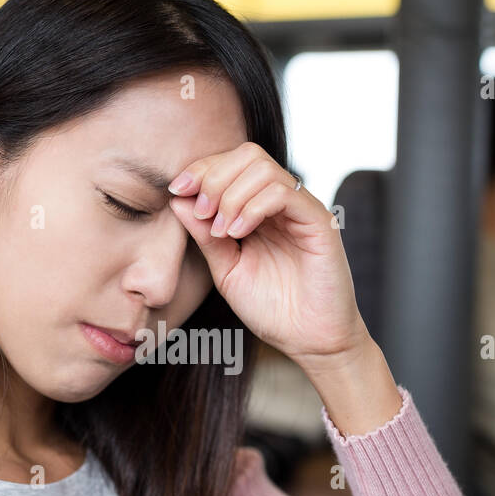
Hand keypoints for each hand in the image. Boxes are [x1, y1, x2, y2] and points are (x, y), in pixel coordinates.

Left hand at [167, 142, 368, 369]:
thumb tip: (177, 200)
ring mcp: (301, 209)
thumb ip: (204, 236)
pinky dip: (253, 207)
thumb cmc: (272, 309)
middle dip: (214, 177)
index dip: (200, 170)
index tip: (176, 191)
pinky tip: (238, 233)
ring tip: (221, 231)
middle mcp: (282, 202)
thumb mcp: (226, 269)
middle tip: (202, 213)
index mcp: (260, 208)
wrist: (308, 341)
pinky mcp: (319, 222)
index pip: (231, 163)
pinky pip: (283, 193)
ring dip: (231, 195)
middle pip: (247, 154)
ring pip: (263, 168)